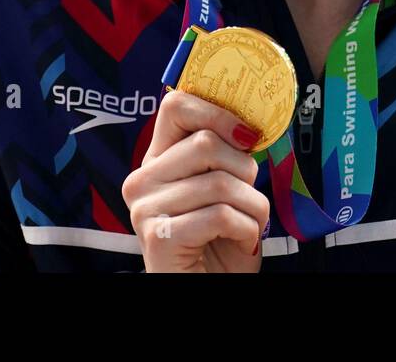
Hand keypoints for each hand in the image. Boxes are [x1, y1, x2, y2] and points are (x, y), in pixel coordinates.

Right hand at [121, 89, 269, 271]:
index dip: (218, 113)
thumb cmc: (221, 241)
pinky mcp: (158, 238)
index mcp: (157, 160)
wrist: (211, 288)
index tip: (247, 136)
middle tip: (249, 197)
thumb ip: (224, 154)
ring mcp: (145, 209)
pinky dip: (246, 229)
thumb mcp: (224, 187)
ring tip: (250, 224)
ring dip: (253, 206)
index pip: (176, 106)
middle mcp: (142, 180)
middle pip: (206, 143)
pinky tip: (243, 241)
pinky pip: (219, 215)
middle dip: (246, 170)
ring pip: (220, 182)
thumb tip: (249, 124)